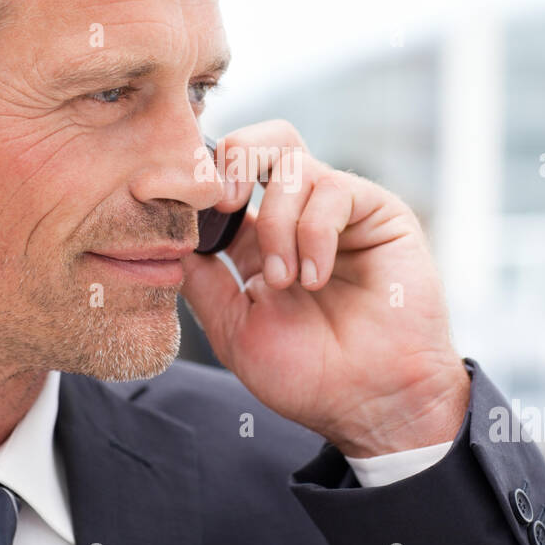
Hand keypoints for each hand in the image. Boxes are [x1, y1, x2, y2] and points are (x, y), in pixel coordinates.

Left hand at [180, 120, 468, 457]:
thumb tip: (165, 238)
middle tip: (223, 204)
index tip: (183, 206)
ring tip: (285, 282)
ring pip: (292, 161)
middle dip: (233, 160)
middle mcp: (300, 215)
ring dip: (278, 223)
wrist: (372, 403)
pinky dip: (313, 233)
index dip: (202, 179)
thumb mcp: (233, 328)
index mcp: (261, 239)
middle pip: (263, 140)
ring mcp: (339, 211)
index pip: (228, 176)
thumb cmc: (309, 376)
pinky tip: (315, 278)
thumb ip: (202, 279)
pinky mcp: (378, 212)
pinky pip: (333, 189)